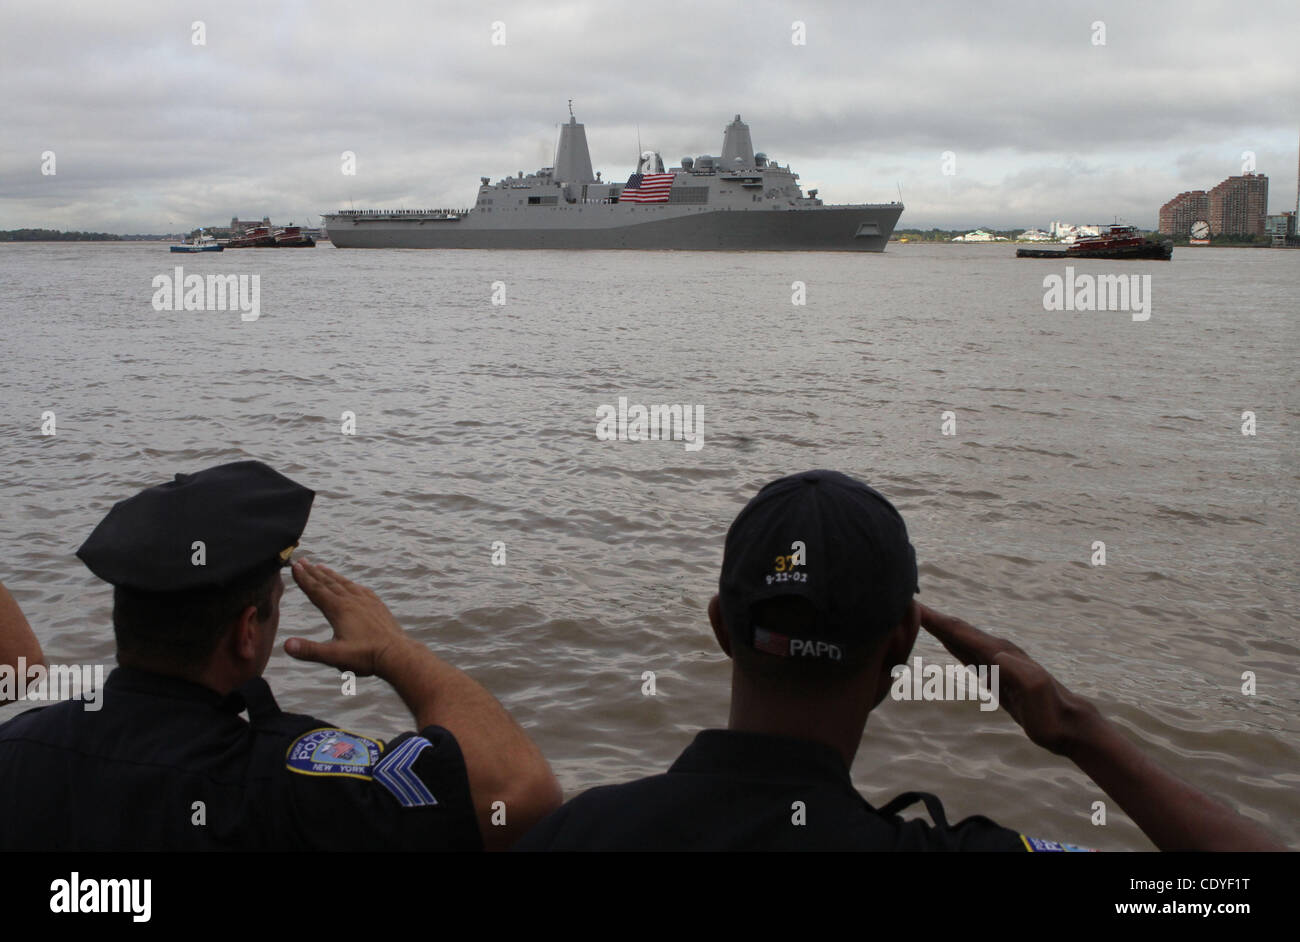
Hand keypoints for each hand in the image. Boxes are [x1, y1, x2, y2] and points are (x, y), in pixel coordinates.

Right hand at [284, 559, 409, 676]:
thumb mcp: (335, 656)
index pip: (316, 590)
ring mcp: (366, 601)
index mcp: (339, 610)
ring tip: (321, 566)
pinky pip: (360, 589)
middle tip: (302, 560)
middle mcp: (352, 601)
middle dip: (313, 572)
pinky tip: (350, 584)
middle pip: (328, 583)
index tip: (294, 566)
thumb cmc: (366, 656)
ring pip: (344, 583)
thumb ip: (310, 650)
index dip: (303, 578)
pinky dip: (349, 583)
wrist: (397, 654)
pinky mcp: (377, 605)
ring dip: (330, 575)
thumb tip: (286, 645)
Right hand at [917, 603, 1100, 755]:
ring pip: (961, 638)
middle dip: (932, 616)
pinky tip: (944, 638)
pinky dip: (952, 641)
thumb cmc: (1051, 714)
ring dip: (939, 626)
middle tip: (903, 602)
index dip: (936, 619)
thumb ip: (1018, 672)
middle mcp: (997, 651)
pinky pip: (967, 652)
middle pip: (957, 629)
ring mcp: (996, 661)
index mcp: (1000, 653)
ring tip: (917, 614)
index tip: (911, 604)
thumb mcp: (1036, 694)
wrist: (1068, 726)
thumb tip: (995, 655)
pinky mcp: (996, 674)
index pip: (961, 632)